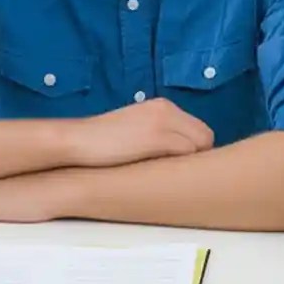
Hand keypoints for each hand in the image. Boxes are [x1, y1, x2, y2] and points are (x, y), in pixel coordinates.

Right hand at [59, 98, 213, 167]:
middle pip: (205, 136)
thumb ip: (156, 134)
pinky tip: (169, 177)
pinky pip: (189, 153)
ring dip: (192, 162)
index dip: (194, 150)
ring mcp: (163, 122)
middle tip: (183, 175)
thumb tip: (174, 155)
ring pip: (201, 145)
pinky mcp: (158, 138)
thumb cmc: (101, 143)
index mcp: (161, 106)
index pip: (197, 129)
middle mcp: (166, 109)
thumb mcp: (134, 130)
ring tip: (176, 178)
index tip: (182, 166)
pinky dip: (184, 166)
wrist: (78, 141)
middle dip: (199, 156)